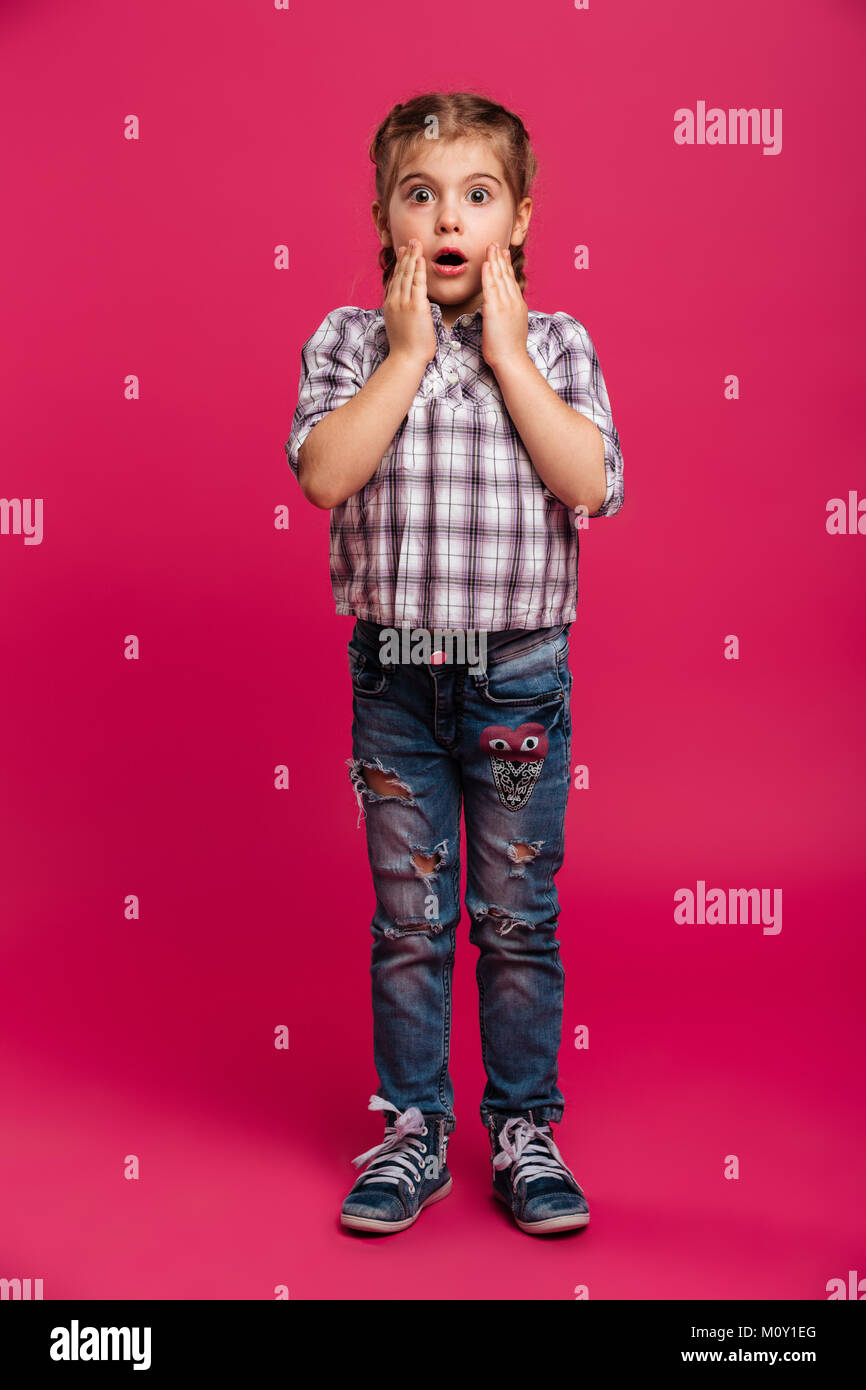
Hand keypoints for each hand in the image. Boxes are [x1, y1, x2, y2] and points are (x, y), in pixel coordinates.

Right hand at [382, 239, 436, 366]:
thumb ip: (403, 313)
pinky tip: (421, 258)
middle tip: (411, 241)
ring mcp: (404, 303)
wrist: (406, 359)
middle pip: (400, 273)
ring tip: (416, 243)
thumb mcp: (400, 326)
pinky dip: (419, 269)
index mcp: (391, 305)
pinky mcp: (415, 307)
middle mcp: (395, 301)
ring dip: (412, 257)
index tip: (403, 252)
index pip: (395, 280)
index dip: (400, 264)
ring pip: (408, 275)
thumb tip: (411, 309)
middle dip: (406, 256)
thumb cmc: (406, 348)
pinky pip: (417, 283)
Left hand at [480, 243, 528, 371]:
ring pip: (499, 278)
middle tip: (495, 243)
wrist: (511, 360)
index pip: (511, 280)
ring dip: (494, 260)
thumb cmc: (509, 350)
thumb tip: (503, 312)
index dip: (506, 265)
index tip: (502, 253)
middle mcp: (513, 301)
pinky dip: (488, 274)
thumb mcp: (511, 328)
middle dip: (500, 258)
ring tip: (490, 246)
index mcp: (517, 305)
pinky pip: (491, 288)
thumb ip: (508, 315)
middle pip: (506, 275)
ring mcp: (505, 305)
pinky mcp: (495, 310)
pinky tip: (486, 263)